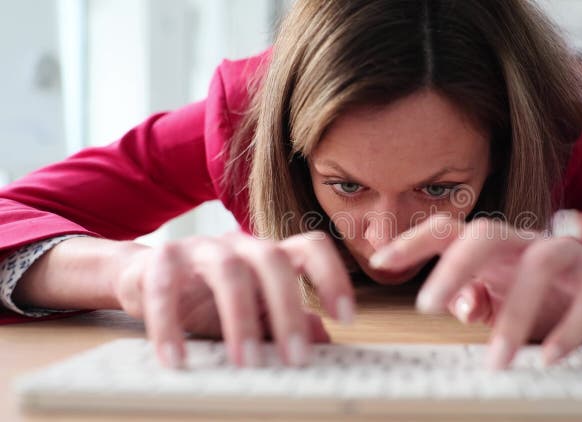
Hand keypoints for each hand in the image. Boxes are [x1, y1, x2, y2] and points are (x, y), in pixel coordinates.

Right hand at [113, 231, 354, 368]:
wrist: (143, 277)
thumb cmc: (206, 297)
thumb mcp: (252, 312)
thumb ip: (284, 321)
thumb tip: (324, 338)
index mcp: (269, 255)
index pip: (311, 248)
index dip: (333, 276)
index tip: (347, 317)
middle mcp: (240, 244)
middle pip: (274, 260)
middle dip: (289, 310)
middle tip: (295, 359)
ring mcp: (201, 247)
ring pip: (228, 270)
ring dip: (240, 317)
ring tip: (245, 362)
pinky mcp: (160, 259)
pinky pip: (166, 287)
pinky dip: (170, 324)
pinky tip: (177, 359)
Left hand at [369, 214, 581, 368]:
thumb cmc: (545, 295)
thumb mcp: (501, 298)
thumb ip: (474, 298)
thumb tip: (459, 305)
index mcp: (495, 245)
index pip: (449, 230)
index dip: (412, 241)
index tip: (379, 262)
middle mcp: (527, 241)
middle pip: (486, 233)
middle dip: (454, 266)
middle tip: (427, 307)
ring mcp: (567, 254)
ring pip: (540, 266)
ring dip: (514, 316)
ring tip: (495, 362)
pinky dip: (567, 332)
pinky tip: (547, 360)